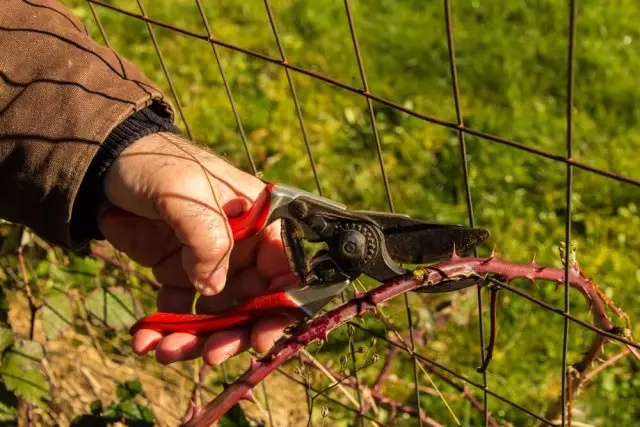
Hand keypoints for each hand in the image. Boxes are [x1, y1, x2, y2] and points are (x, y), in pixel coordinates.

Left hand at [98, 132, 296, 364]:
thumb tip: (213, 291)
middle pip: (253, 302)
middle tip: (210, 356)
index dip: (281, 306)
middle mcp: (241, 246)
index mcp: (258, 221)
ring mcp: (210, 262)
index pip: (285, 268)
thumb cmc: (153, 164)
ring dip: (197, 339)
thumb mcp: (185, 191)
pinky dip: (166, 330)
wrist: (102, 164)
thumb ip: (208, 237)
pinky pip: (181, 310)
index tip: (261, 337)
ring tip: (165, 352)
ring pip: (217, 314)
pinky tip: (145, 339)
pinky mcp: (180, 273)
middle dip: (234, 334)